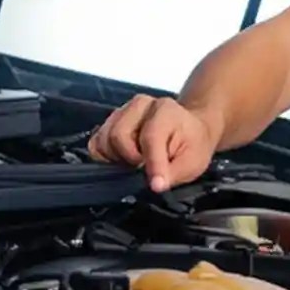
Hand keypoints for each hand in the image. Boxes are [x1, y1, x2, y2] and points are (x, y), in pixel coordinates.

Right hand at [87, 94, 220, 192]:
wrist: (188, 131)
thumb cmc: (191, 145)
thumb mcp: (193, 162)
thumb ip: (174, 172)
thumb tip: (156, 185)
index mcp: (166, 110)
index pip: (150, 137)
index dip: (151, 163)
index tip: (156, 184)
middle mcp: (141, 105)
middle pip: (118, 135)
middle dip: (130, 159)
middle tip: (145, 167)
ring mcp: (122, 112)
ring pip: (104, 139)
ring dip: (117, 159)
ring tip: (136, 163)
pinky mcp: (109, 122)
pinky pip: (95, 143)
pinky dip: (105, 157)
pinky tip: (122, 161)